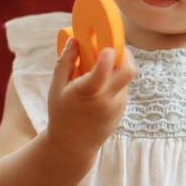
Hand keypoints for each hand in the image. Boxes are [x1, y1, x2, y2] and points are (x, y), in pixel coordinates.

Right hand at [46, 38, 135, 157]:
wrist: (73, 146)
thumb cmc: (61, 114)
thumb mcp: (56, 88)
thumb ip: (65, 62)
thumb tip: (74, 39)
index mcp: (87, 92)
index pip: (104, 70)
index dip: (108, 54)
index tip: (106, 45)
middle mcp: (106, 99)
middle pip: (128, 70)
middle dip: (125, 53)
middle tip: (113, 47)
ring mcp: (117, 105)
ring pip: (126, 77)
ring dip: (118, 67)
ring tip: (100, 66)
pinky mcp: (122, 109)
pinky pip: (123, 87)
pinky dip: (115, 79)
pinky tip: (101, 83)